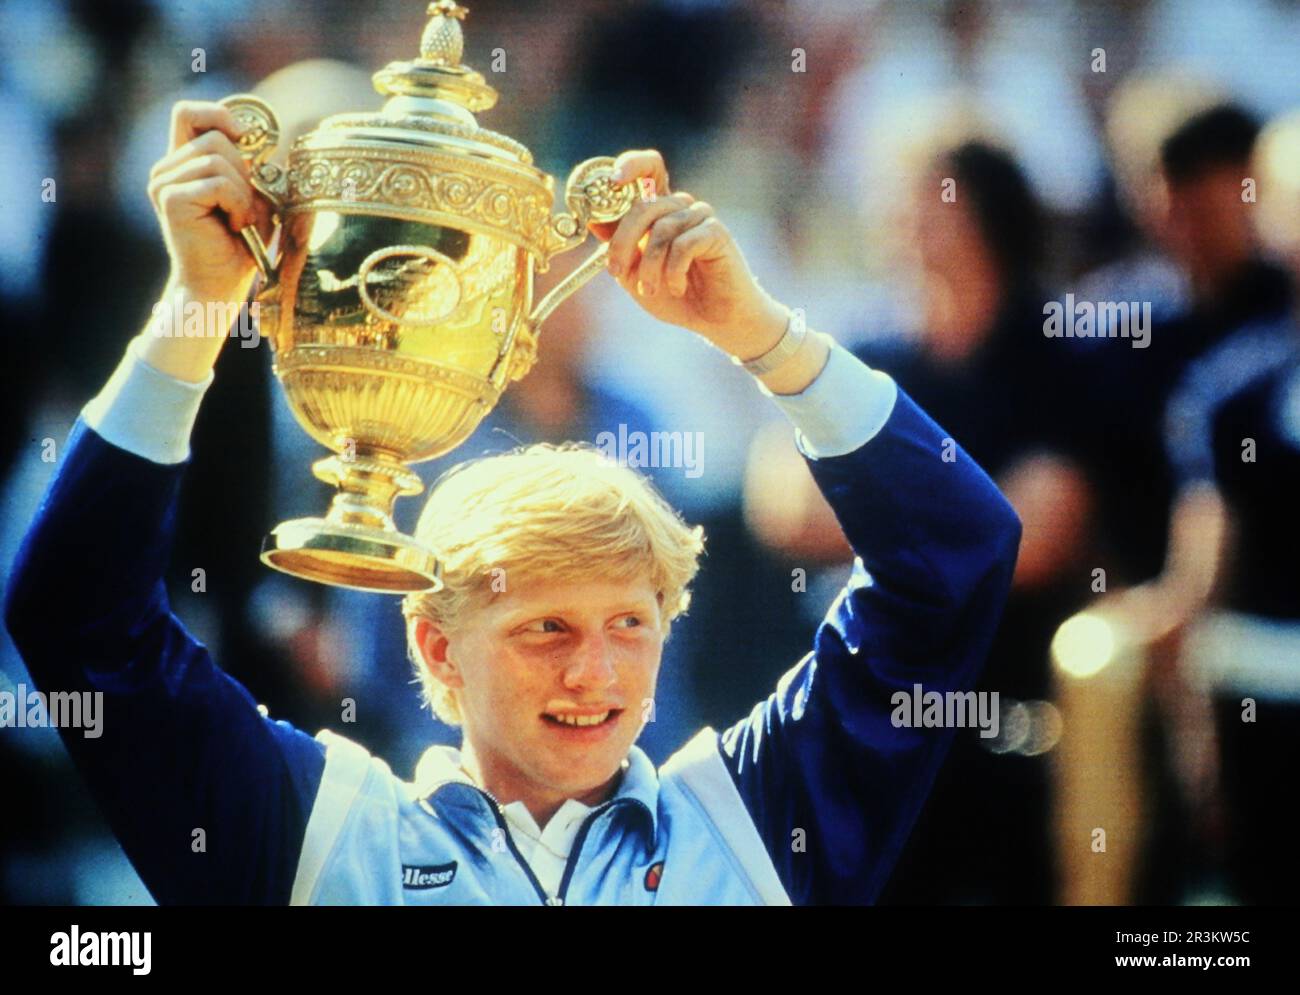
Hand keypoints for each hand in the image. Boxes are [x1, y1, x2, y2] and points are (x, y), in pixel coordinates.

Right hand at [147, 100, 273, 307]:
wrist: (219, 286)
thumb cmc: (240, 246)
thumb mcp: (253, 199)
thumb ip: (252, 168)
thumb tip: (268, 142)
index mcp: (182, 163)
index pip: (188, 112)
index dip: (219, 115)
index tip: (245, 139)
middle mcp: (167, 169)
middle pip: (214, 135)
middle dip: (243, 170)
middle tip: (244, 206)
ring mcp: (164, 182)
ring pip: (217, 157)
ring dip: (242, 191)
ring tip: (240, 219)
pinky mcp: (171, 198)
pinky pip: (217, 181)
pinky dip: (238, 203)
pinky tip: (235, 226)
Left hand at [590, 149, 789, 360]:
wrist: (712, 319)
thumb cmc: (674, 295)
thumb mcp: (634, 273)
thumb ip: (617, 247)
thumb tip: (593, 219)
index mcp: (660, 209)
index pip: (648, 169)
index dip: (630, 165)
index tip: (613, 179)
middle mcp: (680, 206)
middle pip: (644, 204)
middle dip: (622, 241)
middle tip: (615, 270)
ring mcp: (700, 216)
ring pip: (662, 228)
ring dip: (648, 266)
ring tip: (650, 289)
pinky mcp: (716, 232)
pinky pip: (683, 244)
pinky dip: (672, 271)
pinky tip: (677, 287)